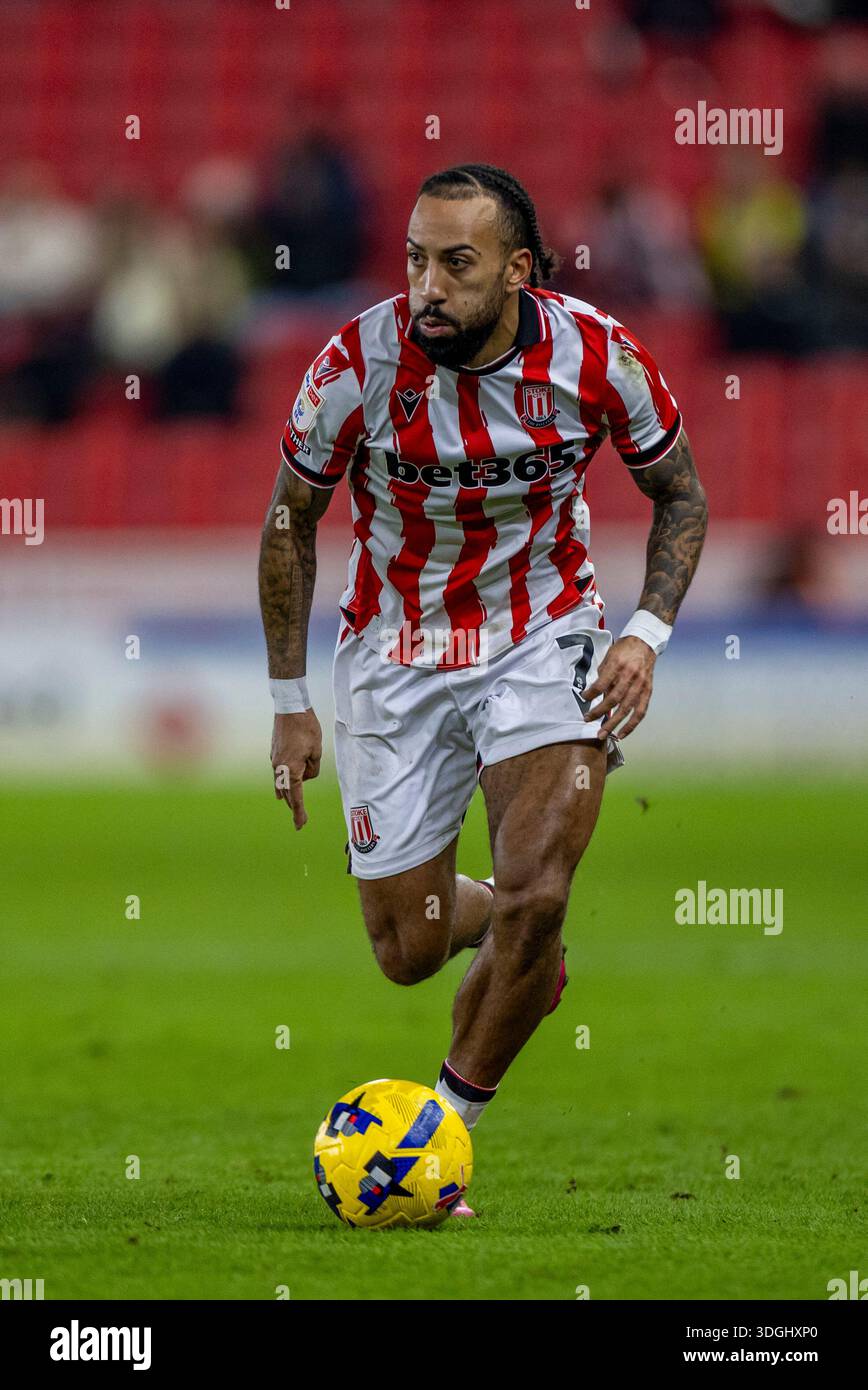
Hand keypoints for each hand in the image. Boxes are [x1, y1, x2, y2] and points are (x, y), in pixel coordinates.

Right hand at [270, 710, 321, 828]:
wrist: (290, 708)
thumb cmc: (306, 728)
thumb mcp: (317, 751)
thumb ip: (313, 768)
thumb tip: (306, 775)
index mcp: (292, 770)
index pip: (297, 797)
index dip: (299, 813)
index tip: (300, 826)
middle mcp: (280, 768)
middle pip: (288, 794)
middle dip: (295, 807)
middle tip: (301, 822)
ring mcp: (275, 761)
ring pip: (281, 784)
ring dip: (289, 794)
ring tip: (292, 807)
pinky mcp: (274, 754)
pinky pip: (279, 774)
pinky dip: (283, 782)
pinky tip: (283, 789)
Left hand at [584, 636, 655, 738]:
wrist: (645, 643)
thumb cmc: (624, 650)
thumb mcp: (609, 656)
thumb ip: (603, 675)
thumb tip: (593, 693)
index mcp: (618, 665)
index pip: (602, 684)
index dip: (591, 694)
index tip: (583, 698)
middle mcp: (630, 676)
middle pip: (613, 699)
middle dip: (599, 712)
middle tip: (587, 720)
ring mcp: (640, 685)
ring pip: (626, 709)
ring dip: (613, 724)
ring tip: (602, 734)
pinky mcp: (648, 692)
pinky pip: (640, 712)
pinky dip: (631, 725)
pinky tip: (621, 734)